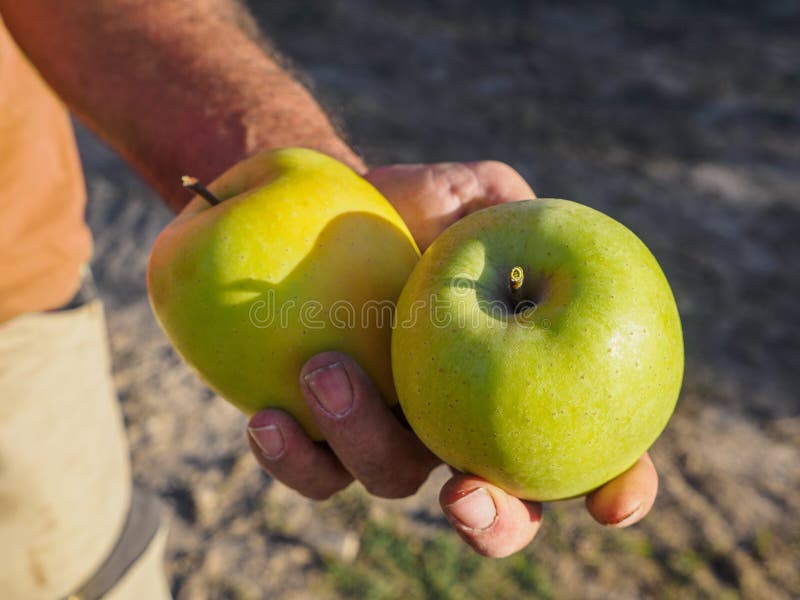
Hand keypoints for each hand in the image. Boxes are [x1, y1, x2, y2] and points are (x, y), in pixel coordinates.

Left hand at [247, 161, 658, 556]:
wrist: (322, 216)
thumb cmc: (407, 208)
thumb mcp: (463, 193)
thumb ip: (507, 206)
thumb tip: (529, 217)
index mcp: (520, 381)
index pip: (593, 451)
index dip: (619, 488)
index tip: (613, 504)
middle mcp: (466, 424)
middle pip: (498, 508)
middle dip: (489, 523)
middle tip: (462, 497)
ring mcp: (394, 435)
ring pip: (393, 479)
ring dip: (363, 441)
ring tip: (323, 372)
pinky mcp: (326, 437)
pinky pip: (314, 472)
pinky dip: (291, 458)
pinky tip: (267, 417)